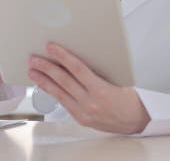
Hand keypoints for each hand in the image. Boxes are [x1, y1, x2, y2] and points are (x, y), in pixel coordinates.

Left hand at [28, 43, 150, 134]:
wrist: (137, 121)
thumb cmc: (129, 99)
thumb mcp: (118, 80)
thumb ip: (97, 71)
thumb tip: (77, 56)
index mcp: (101, 90)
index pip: (77, 69)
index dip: (62, 56)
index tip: (51, 47)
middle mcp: (90, 103)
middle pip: (64, 81)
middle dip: (47, 68)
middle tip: (34, 59)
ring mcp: (84, 113)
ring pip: (59, 94)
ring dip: (44, 81)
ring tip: (33, 71)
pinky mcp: (80, 119)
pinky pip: (63, 103)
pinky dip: (52, 93)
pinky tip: (44, 85)